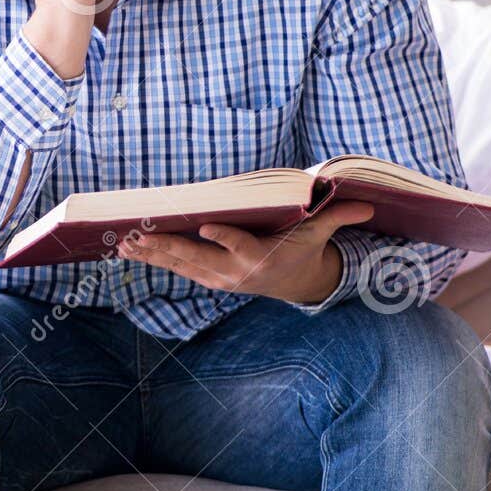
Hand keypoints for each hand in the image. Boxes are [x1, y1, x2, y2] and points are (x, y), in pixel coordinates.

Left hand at [118, 202, 374, 305]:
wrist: (294, 285)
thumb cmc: (302, 250)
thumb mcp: (319, 235)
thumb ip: (337, 218)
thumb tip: (367, 205)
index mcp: (260, 257)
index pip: (240, 247)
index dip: (223, 238)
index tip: (204, 228)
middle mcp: (234, 271)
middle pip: (197, 258)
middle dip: (165, 248)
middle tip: (137, 237)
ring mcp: (217, 277)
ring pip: (179, 265)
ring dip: (150, 255)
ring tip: (123, 244)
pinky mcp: (207, 278)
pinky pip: (176, 268)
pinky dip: (154, 258)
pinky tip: (130, 249)